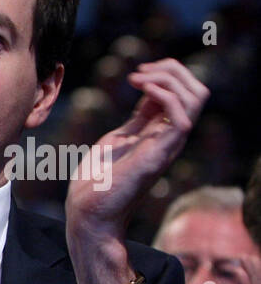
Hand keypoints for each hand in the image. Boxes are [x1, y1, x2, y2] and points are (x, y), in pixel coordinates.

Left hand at [65, 59, 208, 283]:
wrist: (87, 212)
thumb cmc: (96, 183)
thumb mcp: (118, 140)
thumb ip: (137, 120)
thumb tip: (146, 95)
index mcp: (160, 133)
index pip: (183, 94)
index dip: (165, 75)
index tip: (135, 75)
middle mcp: (170, 138)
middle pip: (196, 91)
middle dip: (172, 71)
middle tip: (139, 73)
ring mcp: (167, 146)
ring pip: (196, 98)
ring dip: (169, 78)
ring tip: (138, 79)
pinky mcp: (159, 154)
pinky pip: (182, 116)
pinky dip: (165, 94)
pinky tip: (140, 89)